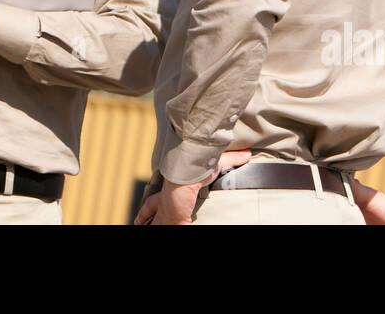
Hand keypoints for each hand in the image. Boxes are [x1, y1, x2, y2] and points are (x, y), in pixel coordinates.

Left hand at [134, 149, 252, 224]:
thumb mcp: (216, 162)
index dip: (145, 211)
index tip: (139, 218)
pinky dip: (170, 227)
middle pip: (151, 214)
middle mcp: (165, 203)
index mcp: (167, 191)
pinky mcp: (175, 220)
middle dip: (144, 220)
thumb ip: (230, 159)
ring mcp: (168, 213)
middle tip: (138, 225)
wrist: (189, 172)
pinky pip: (172, 227)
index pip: (152, 202)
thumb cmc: (198, 166)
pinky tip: (166, 229)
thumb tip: (246, 154)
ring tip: (144, 229)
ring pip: (159, 225)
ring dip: (157, 226)